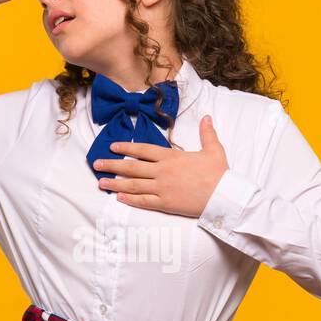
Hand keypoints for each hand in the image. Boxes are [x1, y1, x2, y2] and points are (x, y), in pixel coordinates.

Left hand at [93, 115, 228, 216]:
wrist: (224, 196)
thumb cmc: (219, 173)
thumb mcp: (214, 150)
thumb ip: (207, 133)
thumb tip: (206, 117)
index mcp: (171, 157)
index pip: (143, 149)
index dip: (126, 148)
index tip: (113, 147)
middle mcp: (162, 171)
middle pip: (132, 166)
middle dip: (112, 165)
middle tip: (96, 165)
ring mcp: (162, 188)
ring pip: (133, 184)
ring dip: (115, 183)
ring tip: (101, 182)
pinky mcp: (165, 203)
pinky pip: (143, 201)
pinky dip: (130, 199)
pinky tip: (118, 197)